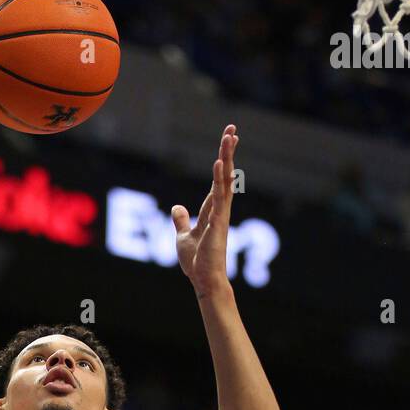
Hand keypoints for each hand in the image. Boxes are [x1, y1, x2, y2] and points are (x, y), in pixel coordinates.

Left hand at [172, 125, 237, 296]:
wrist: (203, 281)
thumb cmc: (197, 262)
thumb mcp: (183, 237)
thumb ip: (182, 221)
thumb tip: (176, 207)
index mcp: (214, 210)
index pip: (219, 179)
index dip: (222, 160)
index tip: (228, 140)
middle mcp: (220, 209)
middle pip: (225, 174)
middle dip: (228, 151)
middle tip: (232, 129)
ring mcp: (221, 215)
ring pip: (225, 181)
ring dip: (226, 158)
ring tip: (230, 137)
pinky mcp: (217, 224)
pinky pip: (219, 197)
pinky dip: (218, 180)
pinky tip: (219, 163)